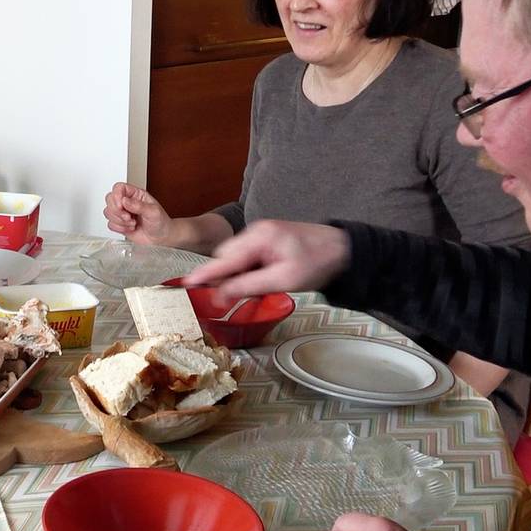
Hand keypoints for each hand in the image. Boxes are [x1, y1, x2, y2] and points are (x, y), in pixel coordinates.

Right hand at [103, 182, 172, 243]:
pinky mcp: (120, 224)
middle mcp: (127, 202)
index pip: (119, 188)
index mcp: (136, 194)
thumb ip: (139, 205)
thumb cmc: (160, 222)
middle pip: (110, 199)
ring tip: (132, 223)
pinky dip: (119, 228)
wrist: (161, 238)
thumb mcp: (153, 212)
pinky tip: (129, 228)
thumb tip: (125, 201)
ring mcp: (122, 213)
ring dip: (119, 220)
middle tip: (128, 217)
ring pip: (108, 212)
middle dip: (117, 211)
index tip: (121, 205)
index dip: (117, 195)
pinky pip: (110, 224)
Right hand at [182, 220, 348, 295]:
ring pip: (235, 257)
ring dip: (236, 275)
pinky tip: (258, 281)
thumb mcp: (283, 279)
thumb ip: (248, 286)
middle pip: (226, 257)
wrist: (344, 249)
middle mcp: (255, 231)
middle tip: (225, 298)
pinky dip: (246, 270)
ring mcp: (261, 234)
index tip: (186, 284)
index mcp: (259, 237)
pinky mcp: (266, 239)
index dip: (205, 274)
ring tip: (250, 290)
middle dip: (223, 277)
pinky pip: (246, 256)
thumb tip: (220, 297)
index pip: (224, 259)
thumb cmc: (318, 262)